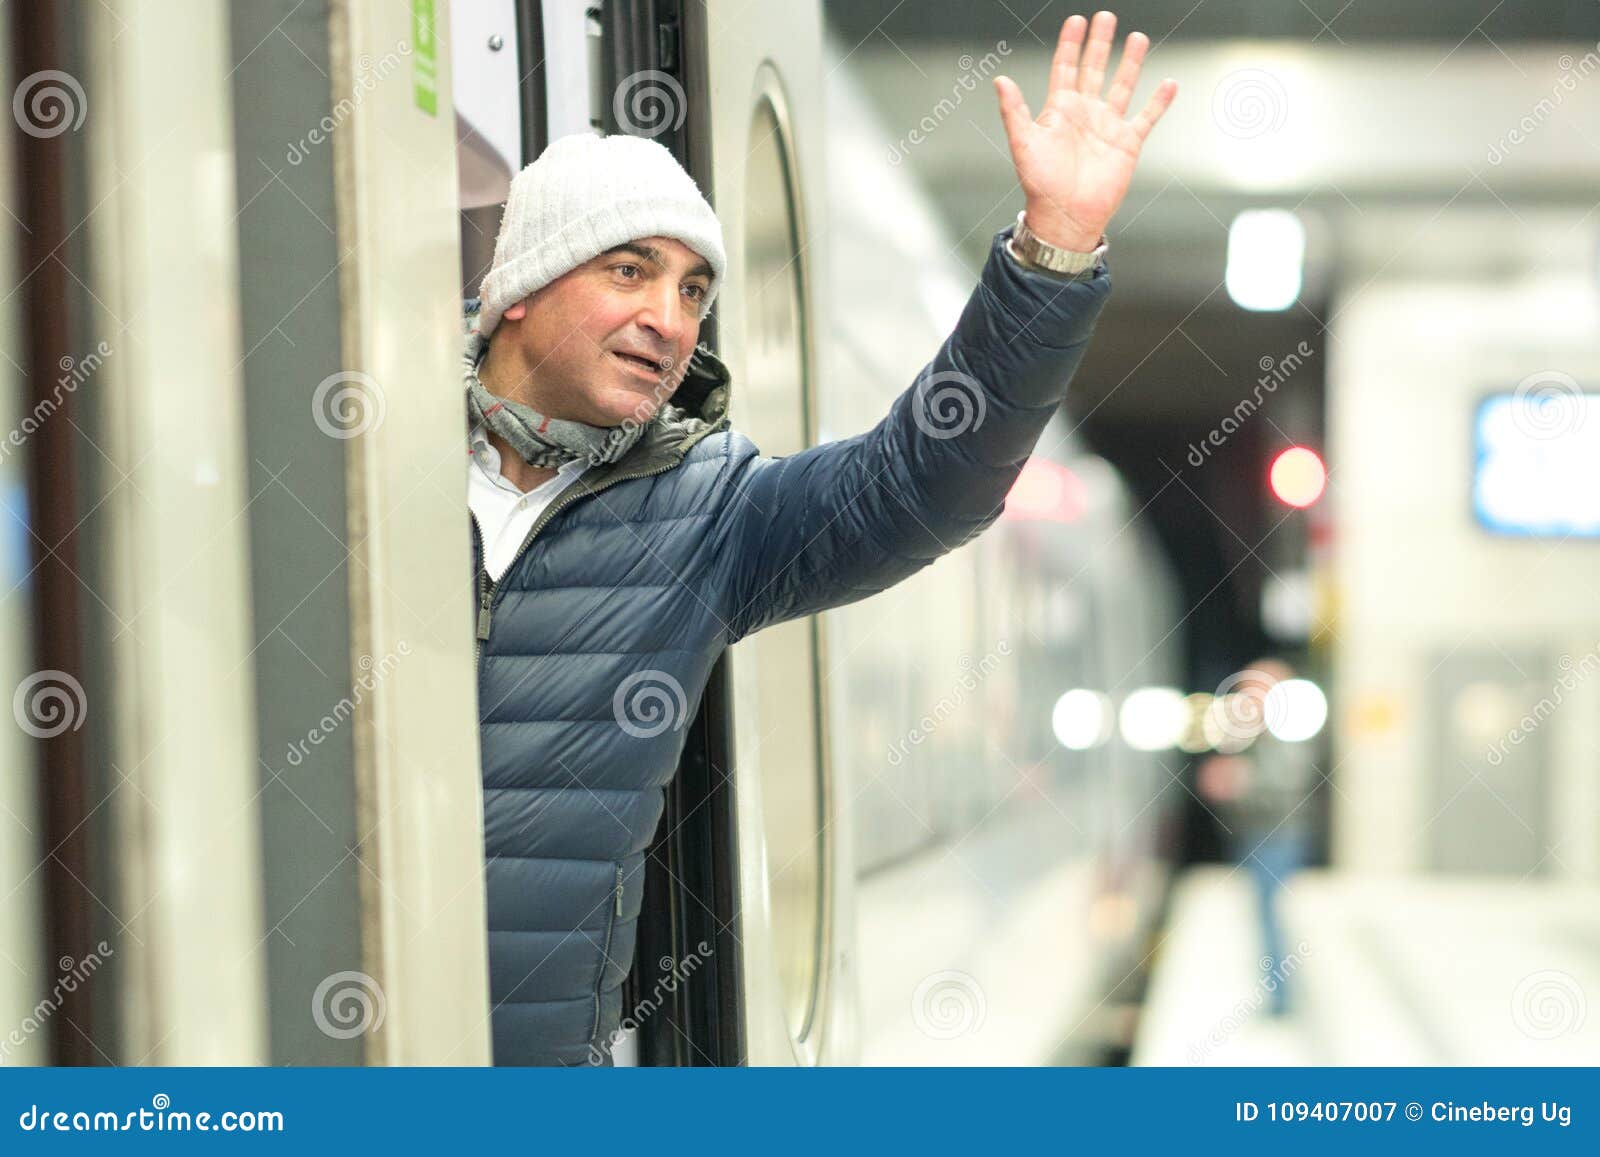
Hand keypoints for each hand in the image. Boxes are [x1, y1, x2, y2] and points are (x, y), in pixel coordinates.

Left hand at [993, 11, 1176, 250]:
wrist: (1066, 217)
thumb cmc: (1041, 186)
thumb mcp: (1024, 144)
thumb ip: (1014, 111)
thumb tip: (1000, 80)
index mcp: (1060, 110)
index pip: (1065, 68)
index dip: (1070, 44)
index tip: (1076, 20)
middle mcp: (1085, 114)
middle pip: (1094, 69)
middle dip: (1099, 43)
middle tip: (1105, 17)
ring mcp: (1107, 127)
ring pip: (1122, 85)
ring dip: (1130, 62)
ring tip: (1137, 38)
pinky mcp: (1127, 144)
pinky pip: (1146, 117)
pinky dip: (1159, 102)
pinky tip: (1169, 84)